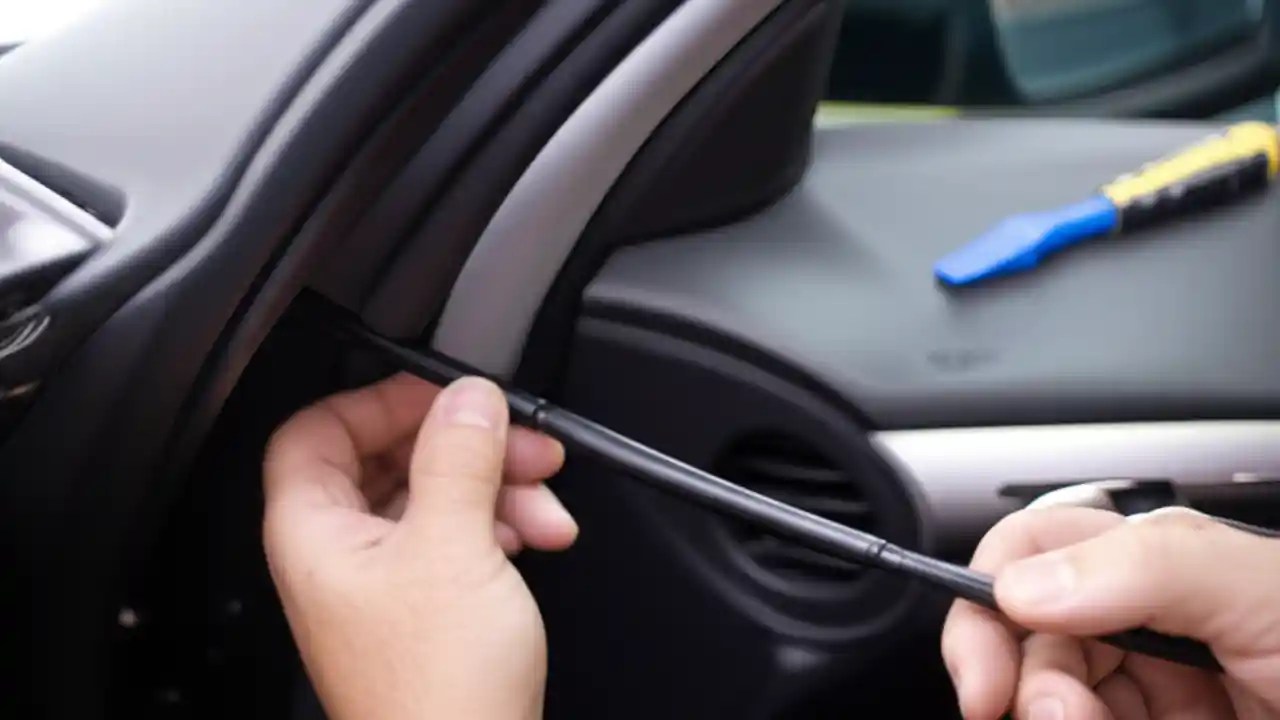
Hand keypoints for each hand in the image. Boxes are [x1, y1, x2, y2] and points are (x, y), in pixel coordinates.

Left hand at [262, 373, 577, 719]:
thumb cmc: (437, 694)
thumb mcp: (453, 549)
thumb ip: (459, 458)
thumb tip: (466, 396)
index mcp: (315, 533)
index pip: (318, 430)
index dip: (378, 400)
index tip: (443, 395)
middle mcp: (340, 554)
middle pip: (390, 459)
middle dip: (464, 444)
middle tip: (517, 440)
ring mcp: (384, 582)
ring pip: (434, 495)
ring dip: (497, 486)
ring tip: (546, 501)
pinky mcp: (427, 607)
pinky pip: (457, 536)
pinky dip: (501, 525)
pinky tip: (539, 535)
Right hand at [941, 506, 1279, 718]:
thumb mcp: (1260, 589)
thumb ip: (1146, 566)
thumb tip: (1023, 585)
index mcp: (1161, 564)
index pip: (1038, 550)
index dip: (990, 593)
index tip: (982, 666)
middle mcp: (1150, 627)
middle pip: (1028, 637)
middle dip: (1021, 677)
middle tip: (1046, 716)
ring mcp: (1159, 695)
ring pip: (1049, 698)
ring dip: (1048, 715)